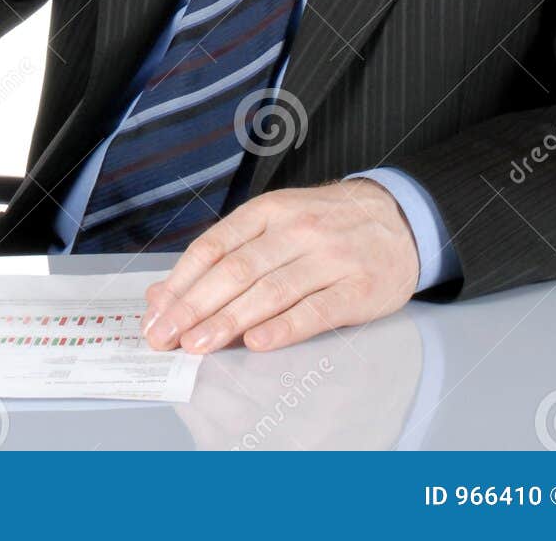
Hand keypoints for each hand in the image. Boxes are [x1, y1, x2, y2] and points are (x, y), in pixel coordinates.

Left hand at [141, 180, 419, 353]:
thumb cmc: (327, 225)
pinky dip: (284, 327)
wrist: (399, 219)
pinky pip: (315, 309)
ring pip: (269, 290)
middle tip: (165, 336)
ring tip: (198, 345)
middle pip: (235, 270)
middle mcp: (296, 229)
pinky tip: (257, 342)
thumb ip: (224, 255)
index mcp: (269, 210)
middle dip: (193, 306)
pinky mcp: (357, 287)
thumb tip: (165, 292)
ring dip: (228, 320)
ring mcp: (329, 257)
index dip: (181, 282)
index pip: (214, 246)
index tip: (156, 313)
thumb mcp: (276, 224)